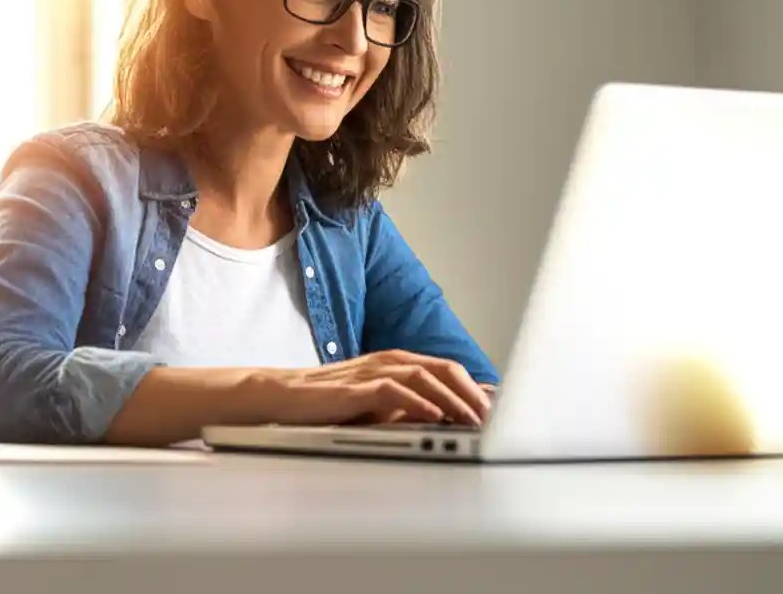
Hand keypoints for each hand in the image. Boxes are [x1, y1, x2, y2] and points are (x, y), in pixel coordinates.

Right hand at [261, 350, 492, 427]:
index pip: (448, 370)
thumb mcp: (375, 407)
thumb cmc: (327, 404)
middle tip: (495, 418)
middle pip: (444, 369)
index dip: (476, 388)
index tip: (500, 410)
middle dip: (473, 393)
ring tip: (472, 420)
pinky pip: (393, 390)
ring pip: (425, 376)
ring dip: (453, 399)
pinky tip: (433, 415)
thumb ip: (407, 409)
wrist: (282, 397)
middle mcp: (389, 361)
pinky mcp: (354, 386)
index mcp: (397, 364)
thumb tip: (446, 422)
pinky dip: (417, 402)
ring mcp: (372, 371)